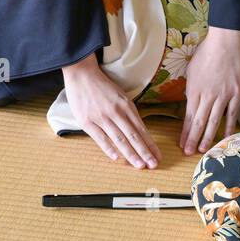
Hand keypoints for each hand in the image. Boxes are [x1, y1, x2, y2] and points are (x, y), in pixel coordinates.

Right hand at [63, 53, 159, 168]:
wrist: (81, 74)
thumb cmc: (102, 86)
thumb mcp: (120, 95)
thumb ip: (128, 112)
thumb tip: (138, 130)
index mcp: (126, 105)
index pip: (141, 129)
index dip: (150, 143)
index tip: (158, 155)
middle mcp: (116, 112)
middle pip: (133, 136)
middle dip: (145, 152)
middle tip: (154, 165)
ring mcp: (101, 117)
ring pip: (120, 139)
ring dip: (131, 154)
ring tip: (139, 165)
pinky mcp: (87, 121)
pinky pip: (100, 138)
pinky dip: (109, 148)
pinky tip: (116, 158)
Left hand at [181, 26, 239, 154]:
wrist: (225, 41)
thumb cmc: (206, 52)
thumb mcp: (191, 70)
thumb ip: (191, 89)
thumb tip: (191, 102)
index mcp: (194, 90)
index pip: (189, 116)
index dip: (185, 132)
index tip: (182, 144)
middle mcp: (208, 95)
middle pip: (200, 122)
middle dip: (193, 139)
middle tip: (189, 153)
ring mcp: (224, 95)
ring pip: (214, 121)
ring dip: (208, 137)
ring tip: (203, 150)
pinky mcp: (237, 93)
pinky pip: (232, 114)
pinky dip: (228, 127)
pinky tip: (225, 138)